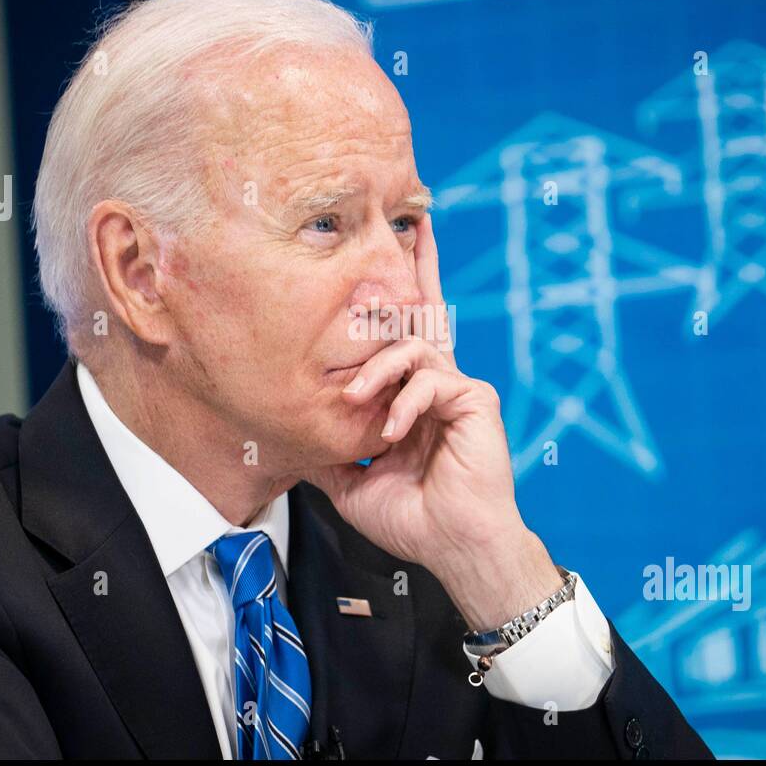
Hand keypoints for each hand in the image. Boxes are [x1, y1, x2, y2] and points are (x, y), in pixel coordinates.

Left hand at [300, 213, 561, 629]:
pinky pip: (432, 378)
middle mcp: (438, 384)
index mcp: (413, 398)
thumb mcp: (351, 480)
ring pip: (412, 348)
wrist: (451, 545)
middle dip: (420, 264)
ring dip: (375, 370)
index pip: (404, 340)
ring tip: (354, 401)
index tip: (396, 252)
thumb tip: (290, 439)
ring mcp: (458, 389)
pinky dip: (405, 403)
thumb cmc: (411, 519)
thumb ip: (330, 451)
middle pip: (426, 313)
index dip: (402, 296)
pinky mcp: (475, 399)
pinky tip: (393, 434)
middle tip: (411, 220)